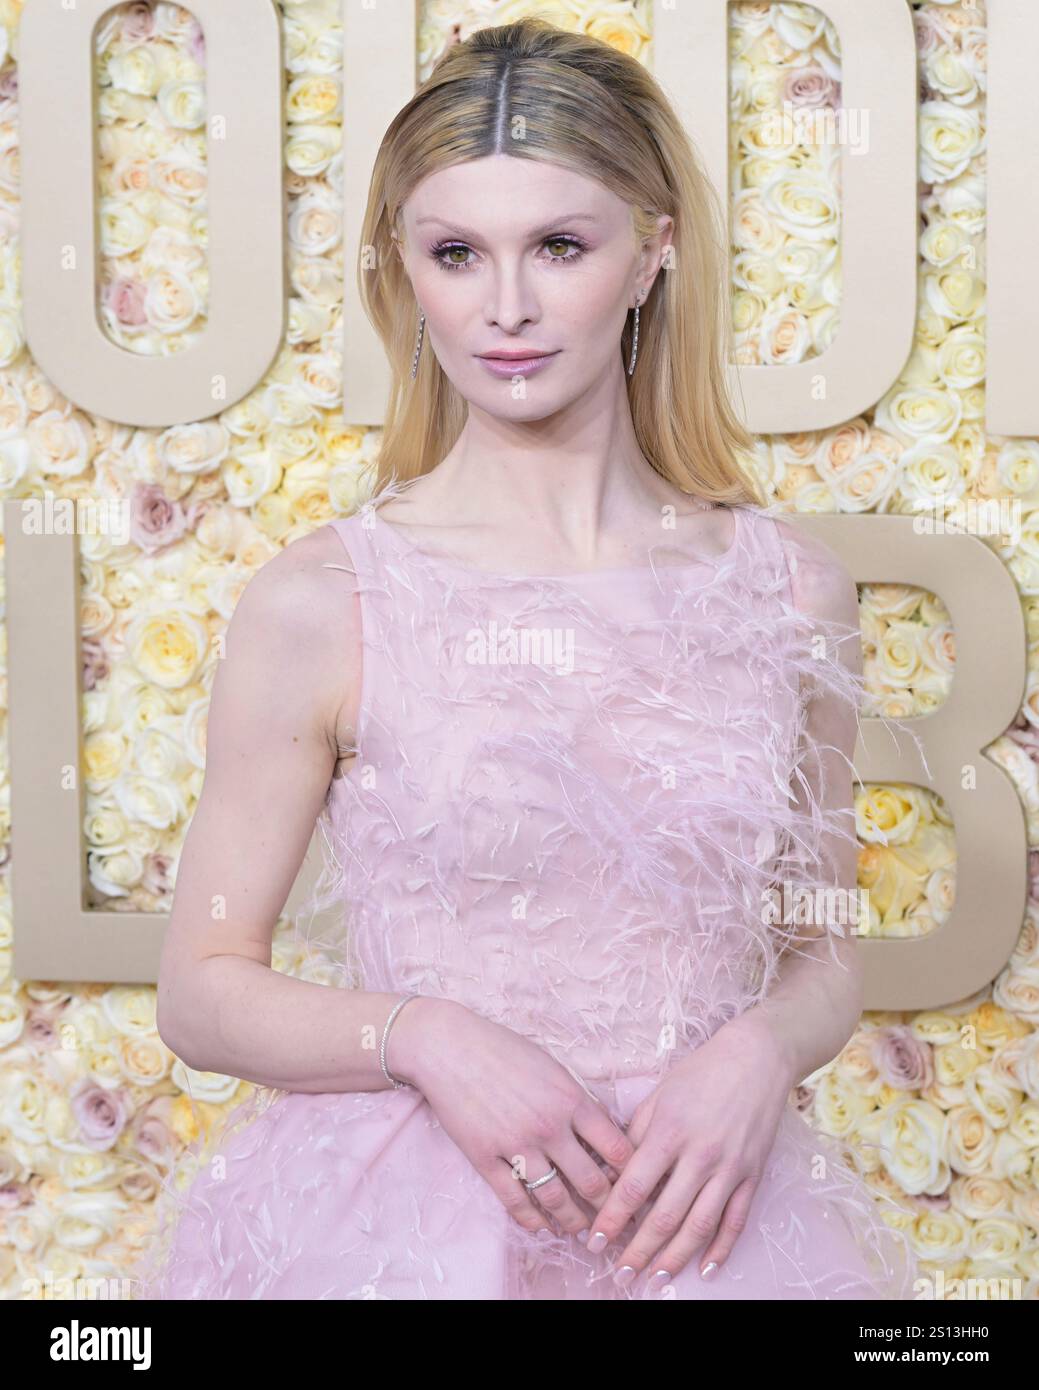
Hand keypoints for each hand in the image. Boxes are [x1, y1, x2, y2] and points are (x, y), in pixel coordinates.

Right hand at [390, 995, 634, 1239]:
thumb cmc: (503, 1050)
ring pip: (555, 1199)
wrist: (448, 1047)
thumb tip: (604, 1131)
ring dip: (573, 1221)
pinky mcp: (485, 1159)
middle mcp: (548, 1126)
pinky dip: (532, 1220)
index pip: (616, 1149)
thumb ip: (578, 1099)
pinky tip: (542, 1227)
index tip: (635, 1185)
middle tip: (614, 1220)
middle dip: (608, 1207)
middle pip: (591, 1182)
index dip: (631, 1173)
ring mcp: (516, 1145)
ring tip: (581, 1230)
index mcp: (570, 1099)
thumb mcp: (552, 1066)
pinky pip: (514, 1201)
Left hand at [585, 1010, 795, 1292]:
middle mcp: (699, 1154)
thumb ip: (636, 1133)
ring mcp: (729, 1168)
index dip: (611, 1220)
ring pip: (699, 1226)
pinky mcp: (752, 1174)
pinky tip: (704, 1268)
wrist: (757, 1057)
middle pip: (664, 1216)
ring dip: (675, 1258)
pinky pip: (736, 1220)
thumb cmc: (701, 1071)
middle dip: (639, 1250)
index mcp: (668, 1131)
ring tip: (655, 1279)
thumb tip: (614, 1172)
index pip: (633, 1188)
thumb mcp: (659, 1094)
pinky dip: (721, 1249)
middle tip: (621, 1275)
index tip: (595, 1242)